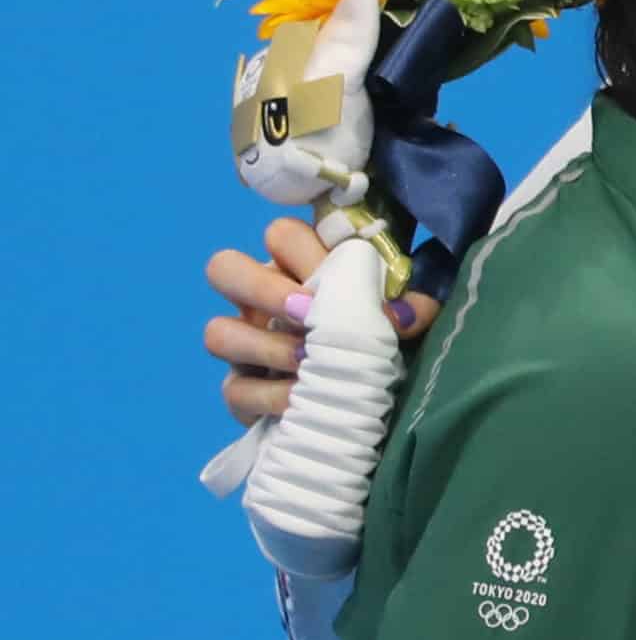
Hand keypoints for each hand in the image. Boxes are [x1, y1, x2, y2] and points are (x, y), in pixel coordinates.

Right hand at [204, 218, 440, 424]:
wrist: (370, 405)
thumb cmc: (384, 345)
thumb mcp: (405, 320)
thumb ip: (413, 306)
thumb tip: (403, 313)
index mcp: (301, 269)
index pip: (281, 234)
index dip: (302, 247)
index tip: (337, 272)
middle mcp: (263, 301)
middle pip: (224, 268)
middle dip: (261, 287)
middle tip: (303, 311)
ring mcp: (245, 345)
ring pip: (218, 332)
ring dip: (264, 346)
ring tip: (306, 360)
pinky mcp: (239, 390)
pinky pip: (234, 388)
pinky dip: (269, 394)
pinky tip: (301, 397)